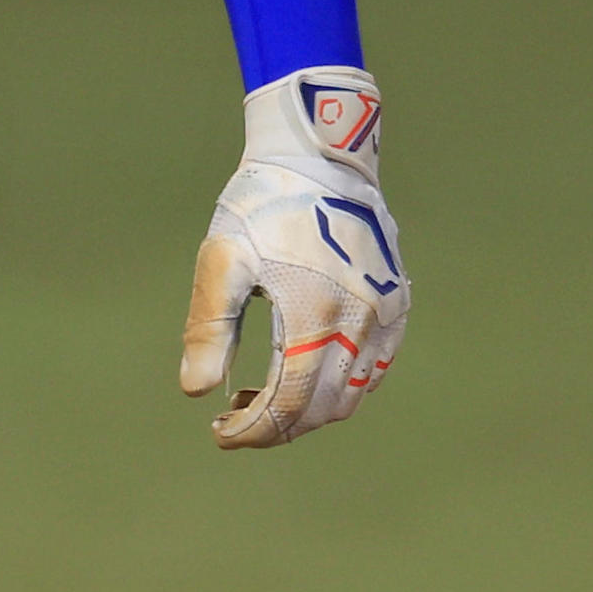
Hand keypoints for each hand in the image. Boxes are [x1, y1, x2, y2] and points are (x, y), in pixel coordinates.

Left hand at [181, 69, 406, 447]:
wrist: (321, 158)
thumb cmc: (261, 205)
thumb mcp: (221, 260)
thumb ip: (209, 328)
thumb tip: (195, 391)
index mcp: (314, 314)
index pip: (289, 401)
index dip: (254, 428)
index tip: (219, 433)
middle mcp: (361, 322)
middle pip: (323, 407)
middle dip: (278, 426)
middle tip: (234, 420)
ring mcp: (386, 316)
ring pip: (353, 394)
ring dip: (308, 411)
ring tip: (259, 397)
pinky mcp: (397, 306)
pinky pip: (374, 368)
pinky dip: (339, 387)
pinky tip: (300, 374)